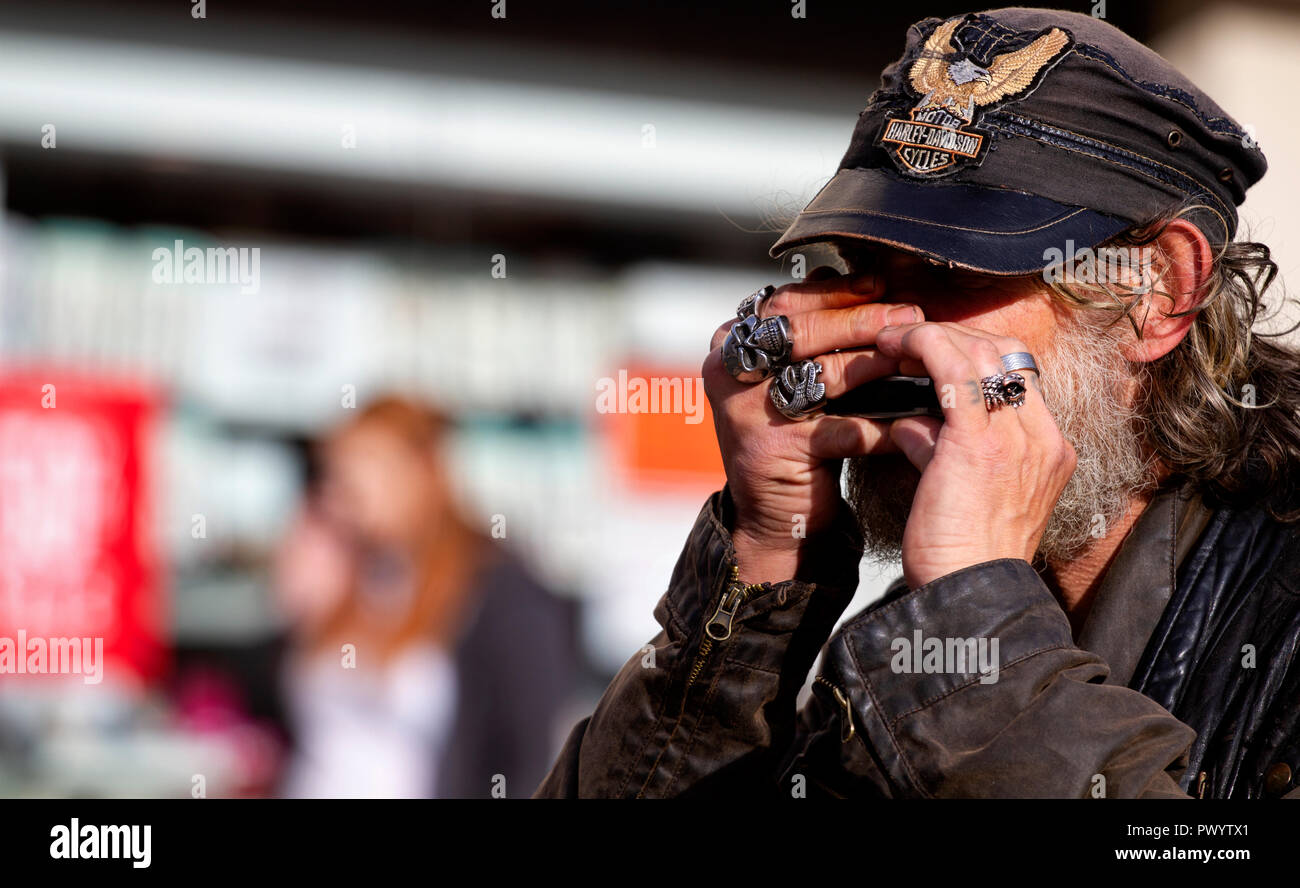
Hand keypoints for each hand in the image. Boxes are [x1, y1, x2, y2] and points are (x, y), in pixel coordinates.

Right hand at [702, 268, 923, 582]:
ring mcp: (745, 413)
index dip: (834, 291)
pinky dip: (881, 425)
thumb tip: (832, 268)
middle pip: (799, 333)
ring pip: (820, 376)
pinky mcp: (774, 452)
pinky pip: (841, 429)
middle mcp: (728, 375)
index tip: (881, 283)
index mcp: (728, 346)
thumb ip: (805, 329)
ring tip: (916, 358)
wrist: (776, 516)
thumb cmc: (794, 434)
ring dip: (875, 364)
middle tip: (909, 316)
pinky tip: (915, 419)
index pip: (784, 304)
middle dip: (860, 321)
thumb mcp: (789, 375)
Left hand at [872, 320, 1076, 588]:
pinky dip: (922, 346)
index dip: (975, 353)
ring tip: (893, 341)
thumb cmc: (961, 558)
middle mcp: (1042, 438)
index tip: (932, 355)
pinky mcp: (978, 442)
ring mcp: (1016, 438)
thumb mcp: (959, 492)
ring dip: (933, 336)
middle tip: (907, 341)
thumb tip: (913, 424)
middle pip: (1006, 353)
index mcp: (1048, 451)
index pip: (1020, 375)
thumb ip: (942, 450)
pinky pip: (953, 368)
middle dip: (954, 336)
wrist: (971, 596)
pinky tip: (894, 346)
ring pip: (981, 351)